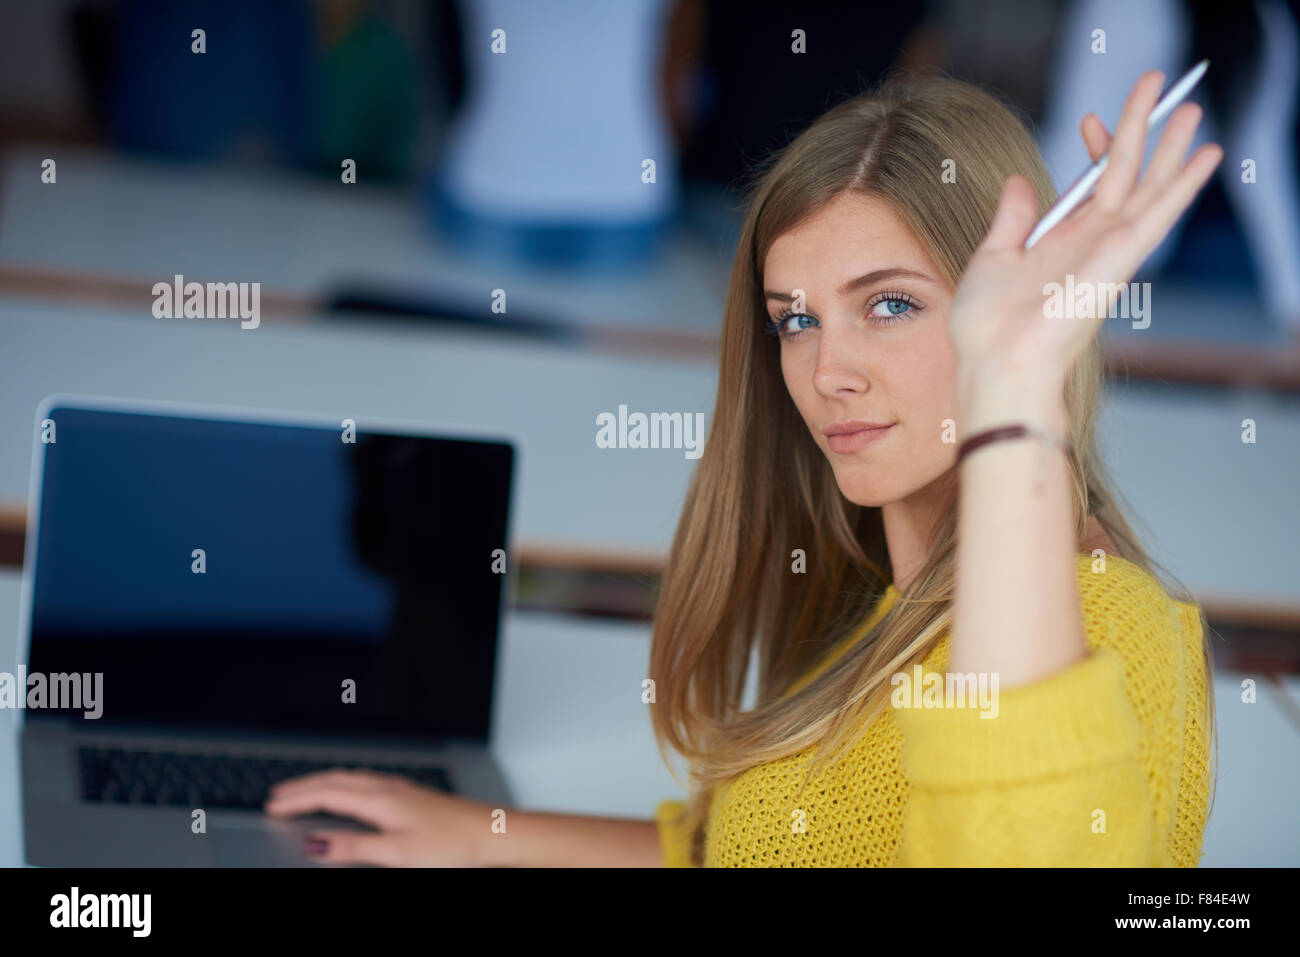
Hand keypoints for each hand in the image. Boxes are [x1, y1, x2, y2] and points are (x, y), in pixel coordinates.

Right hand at [263, 769, 491, 865]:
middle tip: (277, 794)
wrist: (492, 833)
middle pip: (336, 780)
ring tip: (304, 790)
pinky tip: (351, 790)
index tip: (271, 805)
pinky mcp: (412, 794)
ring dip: (323, 781)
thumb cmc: (452, 844)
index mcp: (380, 799)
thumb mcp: (397, 853)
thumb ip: (353, 847)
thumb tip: (314, 845)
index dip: (297, 799)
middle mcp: (389, 787)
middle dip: (303, 786)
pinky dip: (346, 783)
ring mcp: (402, 788)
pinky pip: (367, 780)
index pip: (327, 794)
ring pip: (352, 777)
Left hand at [949, 70, 1222, 409]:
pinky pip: (1157, 214)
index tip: (1088, 118)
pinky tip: (1207, 157)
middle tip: (1155, 83)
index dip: (1094, 148)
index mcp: (1062, 241)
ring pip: (1148, 186)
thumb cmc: (987, 326)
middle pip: (1126, 175)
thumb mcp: (991, 258)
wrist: (996, 363)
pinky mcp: (1120, 259)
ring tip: (1192, 107)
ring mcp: (1108, 250)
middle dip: (1141, 129)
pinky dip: (1183, 185)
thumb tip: (1020, 181)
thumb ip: (1012, 219)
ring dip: (1172, 147)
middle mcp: (1091, 243)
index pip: (1090, 184)